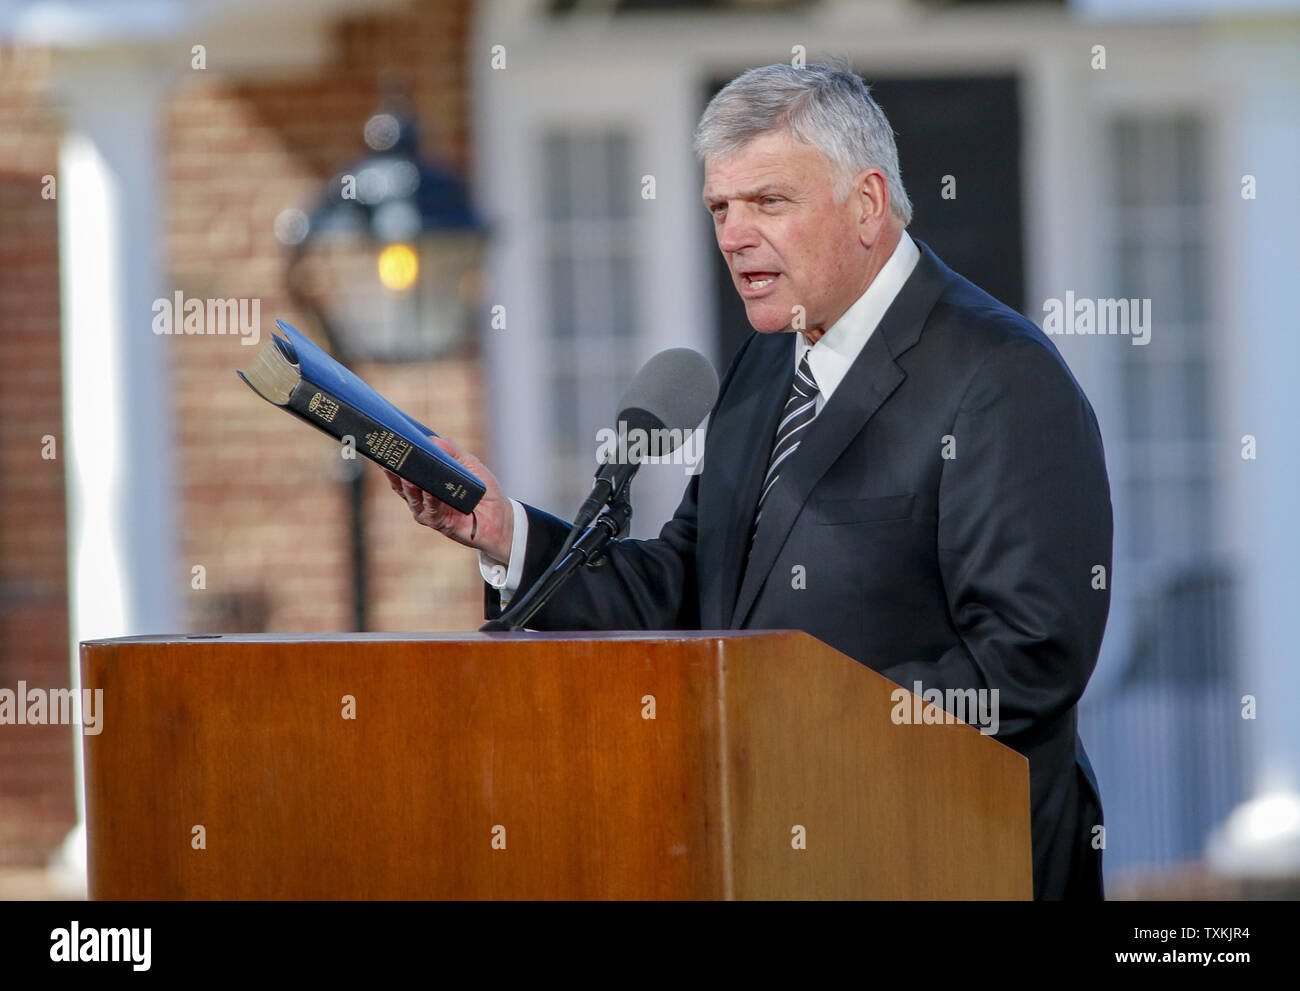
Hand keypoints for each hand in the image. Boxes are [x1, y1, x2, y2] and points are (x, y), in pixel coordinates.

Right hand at [383, 435, 512, 562]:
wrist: (500, 516)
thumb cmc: (481, 489)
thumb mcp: (469, 464)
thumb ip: (452, 451)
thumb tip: (433, 439)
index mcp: (423, 483)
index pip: (402, 470)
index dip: (391, 458)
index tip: (383, 444)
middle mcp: (421, 498)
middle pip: (401, 482)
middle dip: (394, 468)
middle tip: (388, 453)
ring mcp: (428, 511)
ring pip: (412, 496)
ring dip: (408, 483)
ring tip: (406, 470)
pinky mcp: (439, 523)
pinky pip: (431, 509)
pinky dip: (429, 498)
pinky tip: (428, 488)